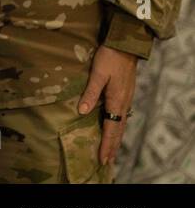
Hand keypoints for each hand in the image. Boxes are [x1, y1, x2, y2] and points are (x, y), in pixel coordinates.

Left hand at [77, 45, 138, 165]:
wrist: (125, 46)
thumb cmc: (109, 59)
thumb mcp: (97, 74)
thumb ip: (90, 93)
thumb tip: (82, 111)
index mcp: (117, 101)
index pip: (112, 128)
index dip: (107, 144)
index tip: (102, 158)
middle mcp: (123, 103)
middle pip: (118, 130)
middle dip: (112, 146)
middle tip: (106, 161)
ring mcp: (126, 99)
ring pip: (121, 124)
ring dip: (115, 138)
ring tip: (110, 150)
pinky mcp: (125, 94)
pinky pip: (121, 116)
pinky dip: (117, 127)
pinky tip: (113, 127)